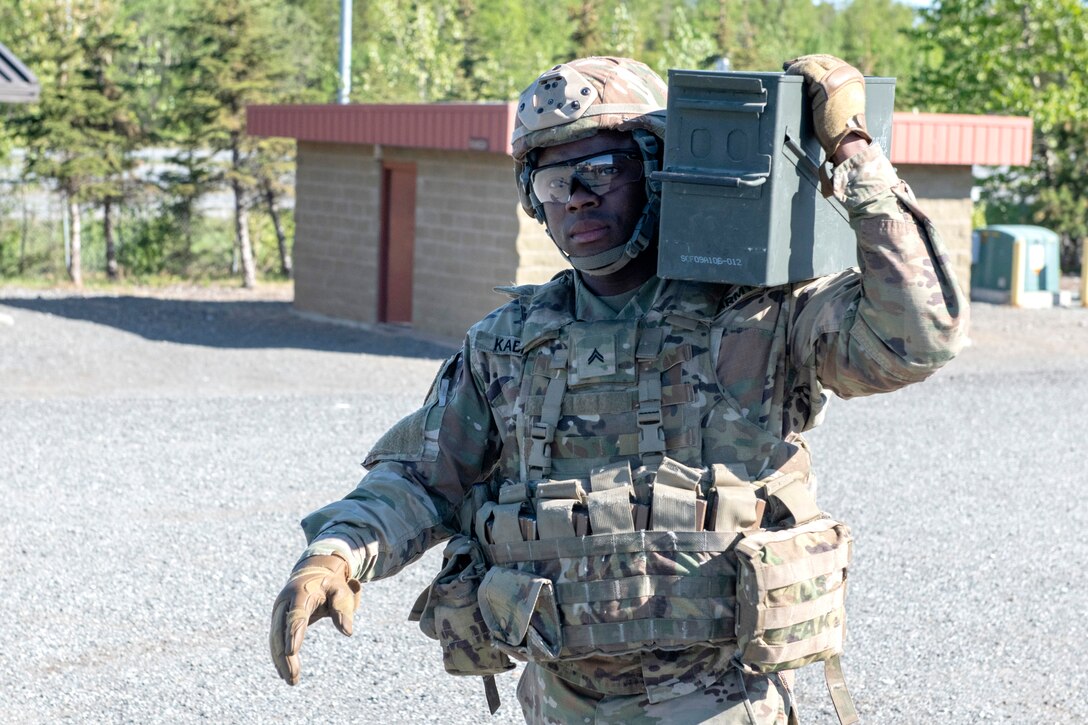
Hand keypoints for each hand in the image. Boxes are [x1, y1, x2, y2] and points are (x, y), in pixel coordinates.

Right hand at [269, 553, 360, 684]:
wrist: (313, 572)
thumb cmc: (331, 585)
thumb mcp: (341, 592)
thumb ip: (343, 610)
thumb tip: (348, 632)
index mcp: (301, 593)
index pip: (296, 615)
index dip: (293, 633)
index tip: (292, 652)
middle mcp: (285, 603)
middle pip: (280, 631)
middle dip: (284, 655)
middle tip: (293, 677)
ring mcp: (278, 611)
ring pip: (275, 638)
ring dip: (280, 661)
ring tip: (291, 681)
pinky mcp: (277, 620)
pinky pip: (275, 640)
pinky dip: (278, 656)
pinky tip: (283, 673)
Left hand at [782, 54, 871, 157]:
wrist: (847, 139)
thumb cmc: (841, 129)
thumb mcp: (841, 104)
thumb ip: (833, 92)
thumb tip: (814, 88)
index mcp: (853, 77)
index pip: (832, 62)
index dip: (816, 60)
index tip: (802, 62)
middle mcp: (847, 73)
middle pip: (823, 60)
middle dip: (805, 60)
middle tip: (790, 64)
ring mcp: (837, 77)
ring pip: (814, 62)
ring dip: (798, 64)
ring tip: (787, 68)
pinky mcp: (825, 82)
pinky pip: (807, 69)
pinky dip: (796, 69)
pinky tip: (789, 73)